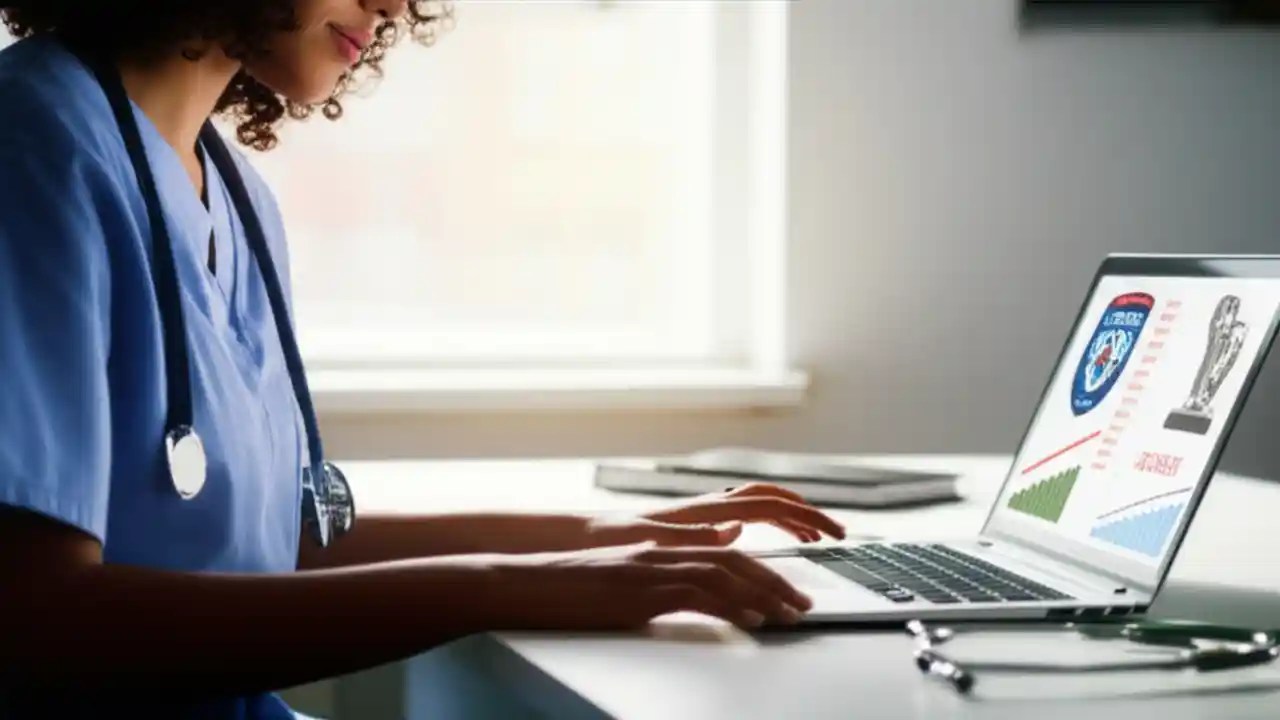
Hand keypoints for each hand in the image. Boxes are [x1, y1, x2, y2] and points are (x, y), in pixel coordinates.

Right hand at [492, 543, 812, 630]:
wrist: (528, 584)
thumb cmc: (568, 590)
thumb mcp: (624, 583)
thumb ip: (661, 582)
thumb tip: (694, 592)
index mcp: (659, 550)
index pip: (724, 557)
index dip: (761, 573)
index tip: (786, 594)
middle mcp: (661, 552)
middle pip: (734, 562)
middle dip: (775, 583)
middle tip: (802, 606)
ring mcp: (652, 568)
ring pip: (724, 574)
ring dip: (763, 594)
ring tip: (790, 615)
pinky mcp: (641, 589)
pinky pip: (697, 593)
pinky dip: (730, 605)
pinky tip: (751, 618)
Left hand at [587, 483, 845, 547]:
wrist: (595, 534)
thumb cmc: (621, 538)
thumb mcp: (657, 541)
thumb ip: (697, 535)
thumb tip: (737, 529)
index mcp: (710, 509)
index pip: (772, 505)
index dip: (806, 516)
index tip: (832, 532)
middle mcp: (713, 504)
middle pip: (774, 497)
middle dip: (808, 512)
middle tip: (836, 532)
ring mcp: (709, 510)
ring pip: (764, 504)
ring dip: (792, 517)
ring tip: (814, 537)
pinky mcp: (702, 520)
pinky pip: (749, 515)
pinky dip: (772, 523)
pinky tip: (775, 538)